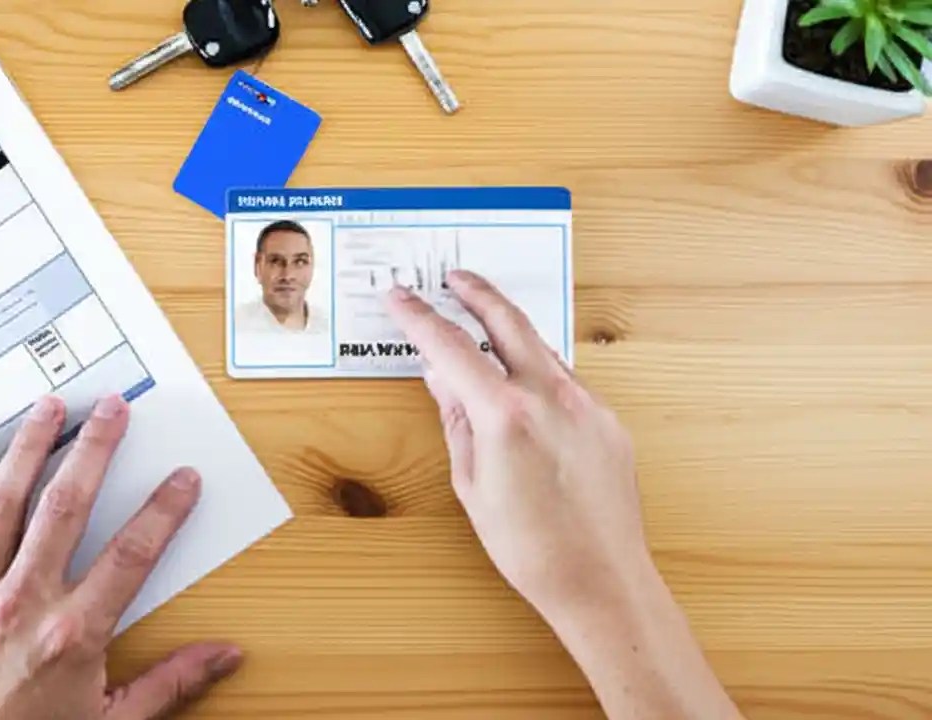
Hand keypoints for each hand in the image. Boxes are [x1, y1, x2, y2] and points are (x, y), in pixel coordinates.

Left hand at [0, 395, 242, 719]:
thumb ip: (170, 683)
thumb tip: (224, 655)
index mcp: (74, 633)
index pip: (132, 553)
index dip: (164, 510)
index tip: (183, 479)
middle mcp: (24, 604)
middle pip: (67, 507)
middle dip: (95, 450)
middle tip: (113, 409)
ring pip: (4, 507)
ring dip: (29, 450)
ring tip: (48, 408)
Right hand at [387, 272, 740, 718]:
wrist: (601, 579)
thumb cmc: (531, 547)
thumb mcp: (472, 484)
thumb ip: (457, 419)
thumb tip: (441, 375)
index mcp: (506, 414)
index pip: (452, 347)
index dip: (420, 319)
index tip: (402, 298)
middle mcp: (552, 397)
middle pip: (507, 322)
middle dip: (476, 293)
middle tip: (454, 278)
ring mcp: (587, 405)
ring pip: (541, 349)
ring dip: (509, 330)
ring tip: (483, 323)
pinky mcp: (608, 421)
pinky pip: (565, 381)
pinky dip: (537, 371)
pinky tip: (522, 386)